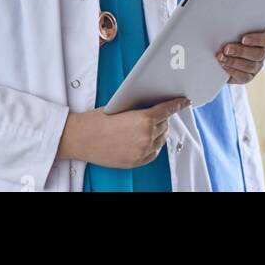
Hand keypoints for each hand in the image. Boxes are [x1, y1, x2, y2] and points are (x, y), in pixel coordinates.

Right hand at [57, 97, 189, 167]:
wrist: (79, 138)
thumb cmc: (97, 121)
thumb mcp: (122, 107)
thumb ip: (141, 109)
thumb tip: (155, 106)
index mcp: (143, 119)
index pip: (168, 110)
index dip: (178, 104)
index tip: (185, 102)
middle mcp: (146, 136)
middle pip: (165, 124)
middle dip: (163, 118)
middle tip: (158, 115)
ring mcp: (142, 150)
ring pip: (161, 139)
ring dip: (159, 132)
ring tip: (151, 127)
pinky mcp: (135, 161)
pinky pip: (154, 153)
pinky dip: (154, 146)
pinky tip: (148, 141)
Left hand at [217, 31, 264, 83]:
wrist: (222, 54)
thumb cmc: (229, 39)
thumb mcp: (232, 33)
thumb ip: (234, 32)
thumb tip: (225, 31)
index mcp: (263, 39)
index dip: (257, 39)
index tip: (243, 39)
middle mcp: (262, 53)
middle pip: (259, 54)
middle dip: (241, 51)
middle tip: (227, 49)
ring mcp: (256, 66)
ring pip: (251, 66)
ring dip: (234, 62)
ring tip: (222, 58)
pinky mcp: (248, 77)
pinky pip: (244, 77)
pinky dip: (233, 71)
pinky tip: (224, 66)